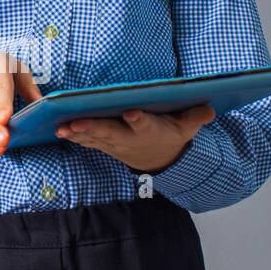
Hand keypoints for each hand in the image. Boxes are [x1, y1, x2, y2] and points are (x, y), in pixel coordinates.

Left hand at [55, 103, 215, 172]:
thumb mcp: (188, 127)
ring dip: (77, 134)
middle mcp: (130, 138)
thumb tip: (211, 109)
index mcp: (151, 130)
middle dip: (93, 128)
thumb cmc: (171, 135)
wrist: (159, 160)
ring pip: (94, 138)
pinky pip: (88, 141)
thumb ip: (196, 117)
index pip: (145, 124)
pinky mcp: (105, 145)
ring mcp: (115, 144)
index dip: (139, 120)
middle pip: (111, 133)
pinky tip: (59, 131)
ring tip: (61, 129)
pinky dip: (75, 136)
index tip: (131, 113)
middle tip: (75, 123)